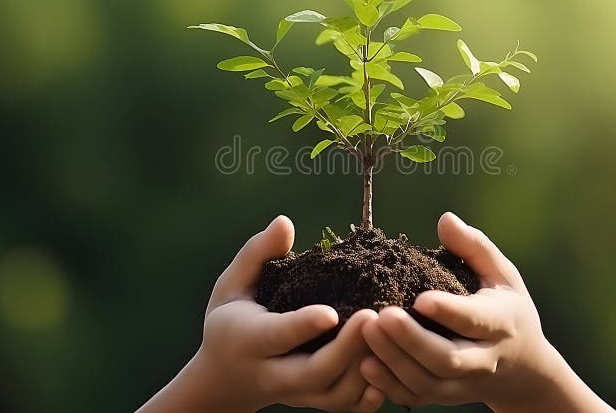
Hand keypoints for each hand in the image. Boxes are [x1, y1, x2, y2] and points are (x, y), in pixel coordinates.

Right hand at [138, 216, 384, 412]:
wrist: (225, 379)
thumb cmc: (231, 321)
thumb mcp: (231, 286)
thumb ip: (256, 255)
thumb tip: (285, 222)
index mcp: (249, 340)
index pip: (277, 336)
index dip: (304, 326)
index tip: (331, 312)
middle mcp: (273, 374)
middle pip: (314, 372)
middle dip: (347, 348)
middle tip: (374, 316)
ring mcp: (297, 394)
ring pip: (335, 394)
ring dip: (365, 369)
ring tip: (389, 335)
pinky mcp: (315, 402)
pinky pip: (346, 407)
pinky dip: (370, 393)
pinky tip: (390, 365)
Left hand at [360, 212, 614, 412]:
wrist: (523, 369)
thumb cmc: (507, 309)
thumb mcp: (502, 274)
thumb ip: (475, 247)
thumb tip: (445, 219)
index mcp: (501, 323)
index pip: (476, 320)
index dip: (449, 312)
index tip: (420, 298)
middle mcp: (484, 359)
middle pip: (447, 359)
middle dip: (412, 340)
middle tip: (381, 317)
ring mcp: (463, 384)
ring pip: (427, 383)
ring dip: (393, 361)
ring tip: (365, 333)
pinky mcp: (444, 397)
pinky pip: (415, 398)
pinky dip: (389, 386)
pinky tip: (364, 363)